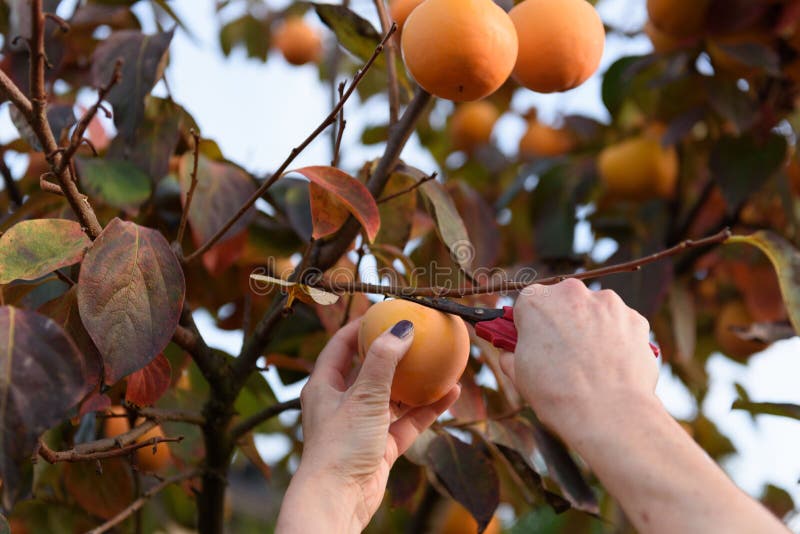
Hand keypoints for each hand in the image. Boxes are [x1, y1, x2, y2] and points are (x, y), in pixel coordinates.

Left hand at [277, 319, 459, 532]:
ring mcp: (363, 426)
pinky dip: (427, 409)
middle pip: (368, 369)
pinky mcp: (381, 447)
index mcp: (324, 386)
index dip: (359, 327)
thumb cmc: (341, 445)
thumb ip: (383, 360)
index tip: (382, 312)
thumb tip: (403, 327)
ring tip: (440, 362)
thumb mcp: (364, 396)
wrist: (339, 499)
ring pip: (392, 396)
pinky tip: (451, 394)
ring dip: (415, 382)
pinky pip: (407, 421)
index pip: (340, 346)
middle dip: (392, 352)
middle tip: (416, 333)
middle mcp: (342, 403)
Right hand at [499, 278, 658, 441]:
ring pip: (595, 311)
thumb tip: (510, 352)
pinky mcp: (635, 319)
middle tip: (564, 353)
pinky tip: (612, 365)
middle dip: (564, 321)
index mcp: (535, 301)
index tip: (534, 340)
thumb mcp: (519, 374)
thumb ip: (512, 354)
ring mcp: (607, 303)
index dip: (531, 324)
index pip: (528, 304)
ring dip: (592, 328)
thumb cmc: (557, 393)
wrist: (608, 413)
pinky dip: (617, 339)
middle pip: (564, 301)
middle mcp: (572, 292)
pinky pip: (621, 325)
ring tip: (591, 364)